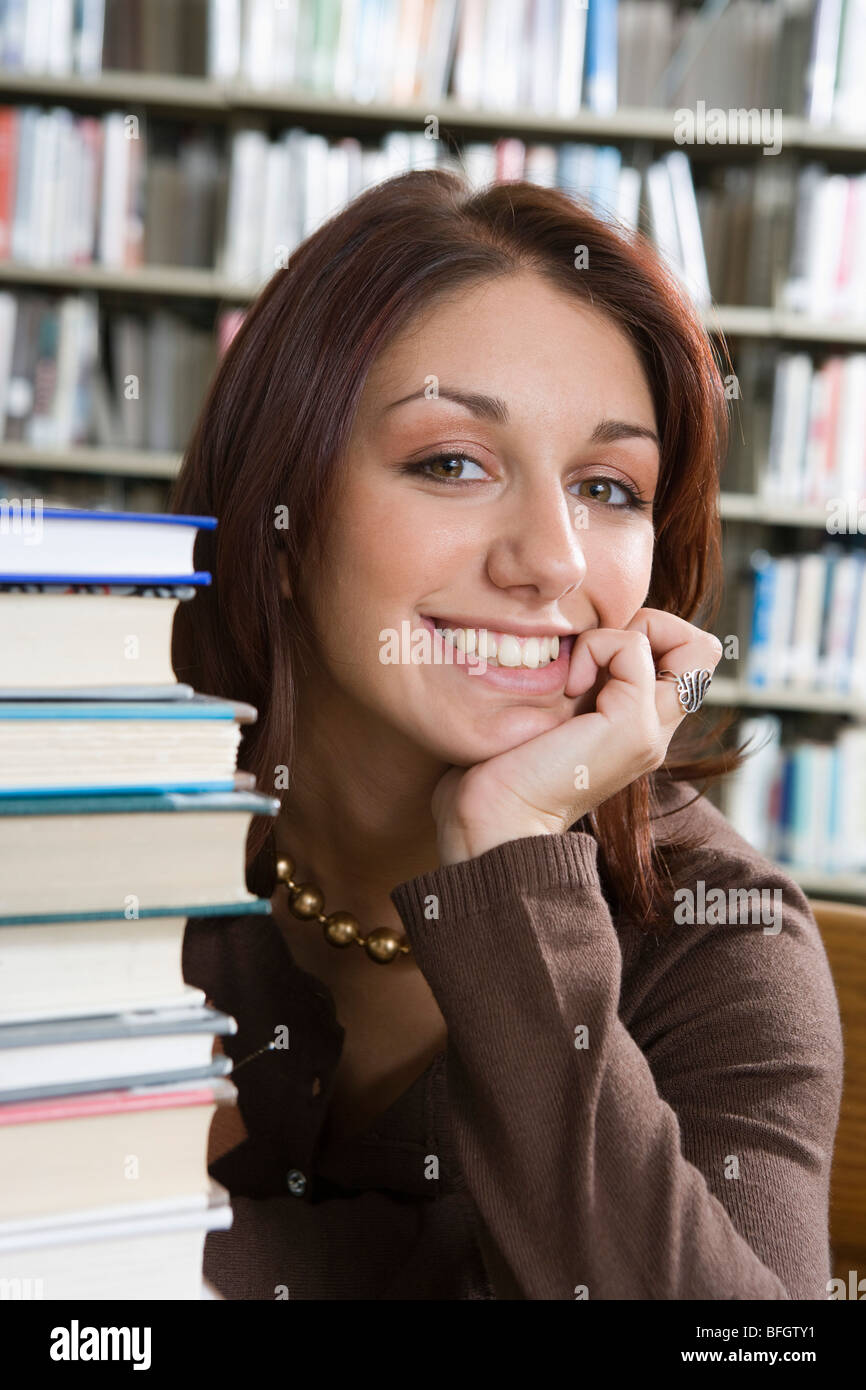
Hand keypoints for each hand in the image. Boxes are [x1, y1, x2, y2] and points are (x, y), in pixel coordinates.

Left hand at [432, 608, 722, 864]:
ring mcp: (650, 731)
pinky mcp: (633, 727)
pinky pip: (634, 648)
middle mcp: (655, 730)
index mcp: (637, 725)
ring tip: (579, 676)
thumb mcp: (550, 710)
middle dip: (649, 626)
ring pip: (693, 646)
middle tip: (594, 656)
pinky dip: (597, 648)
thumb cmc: (503, 766)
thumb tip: (575, 633)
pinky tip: (569, 686)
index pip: (686, 658)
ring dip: (621, 637)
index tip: (591, 657)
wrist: (496, 817)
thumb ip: (578, 680)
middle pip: (703, 651)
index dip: (648, 634)